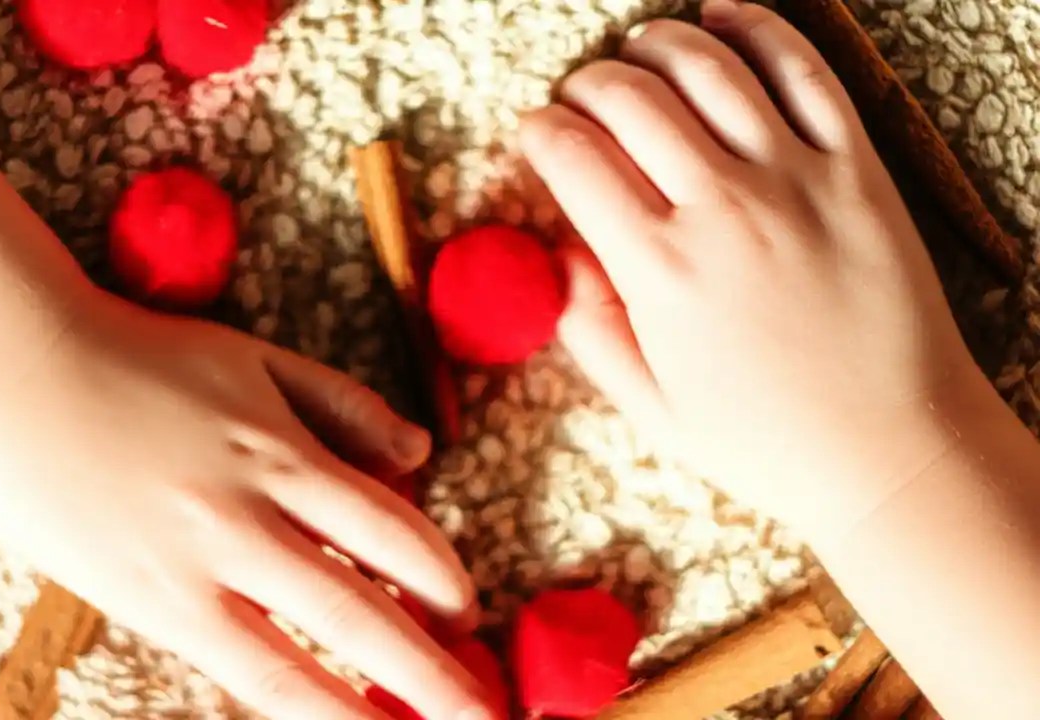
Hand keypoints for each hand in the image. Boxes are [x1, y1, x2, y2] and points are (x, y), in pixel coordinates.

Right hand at [0, 291, 495, 719]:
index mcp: (281, 451)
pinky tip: (318, 717)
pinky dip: (283, 699)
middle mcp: (247, 517)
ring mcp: (191, 567)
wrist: (12, 367)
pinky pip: (229, 664)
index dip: (441, 577)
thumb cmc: (140, 359)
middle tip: (484, 715)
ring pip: (296, 659)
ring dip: (364, 710)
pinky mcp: (142, 601)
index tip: (468, 611)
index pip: (389, 530)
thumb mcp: (257, 362)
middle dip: (432, 671)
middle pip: (361, 610)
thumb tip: (423, 449)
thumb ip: (345, 405)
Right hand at [519, 0, 997, 538]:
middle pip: (629, 99)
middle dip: (586, 83)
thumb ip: (590, 329)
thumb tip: (558, 258)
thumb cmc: (766, 441)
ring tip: (637, 47)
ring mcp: (794, 180)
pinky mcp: (856, 169)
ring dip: (656, 44)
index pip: (574, 159)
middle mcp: (721, 209)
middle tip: (580, 96)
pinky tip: (722, 16)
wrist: (894, 451)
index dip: (540, 131)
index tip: (535, 132)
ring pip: (707, 69)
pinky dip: (756, 30)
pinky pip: (802, 71)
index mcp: (659, 271)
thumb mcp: (651, 408)